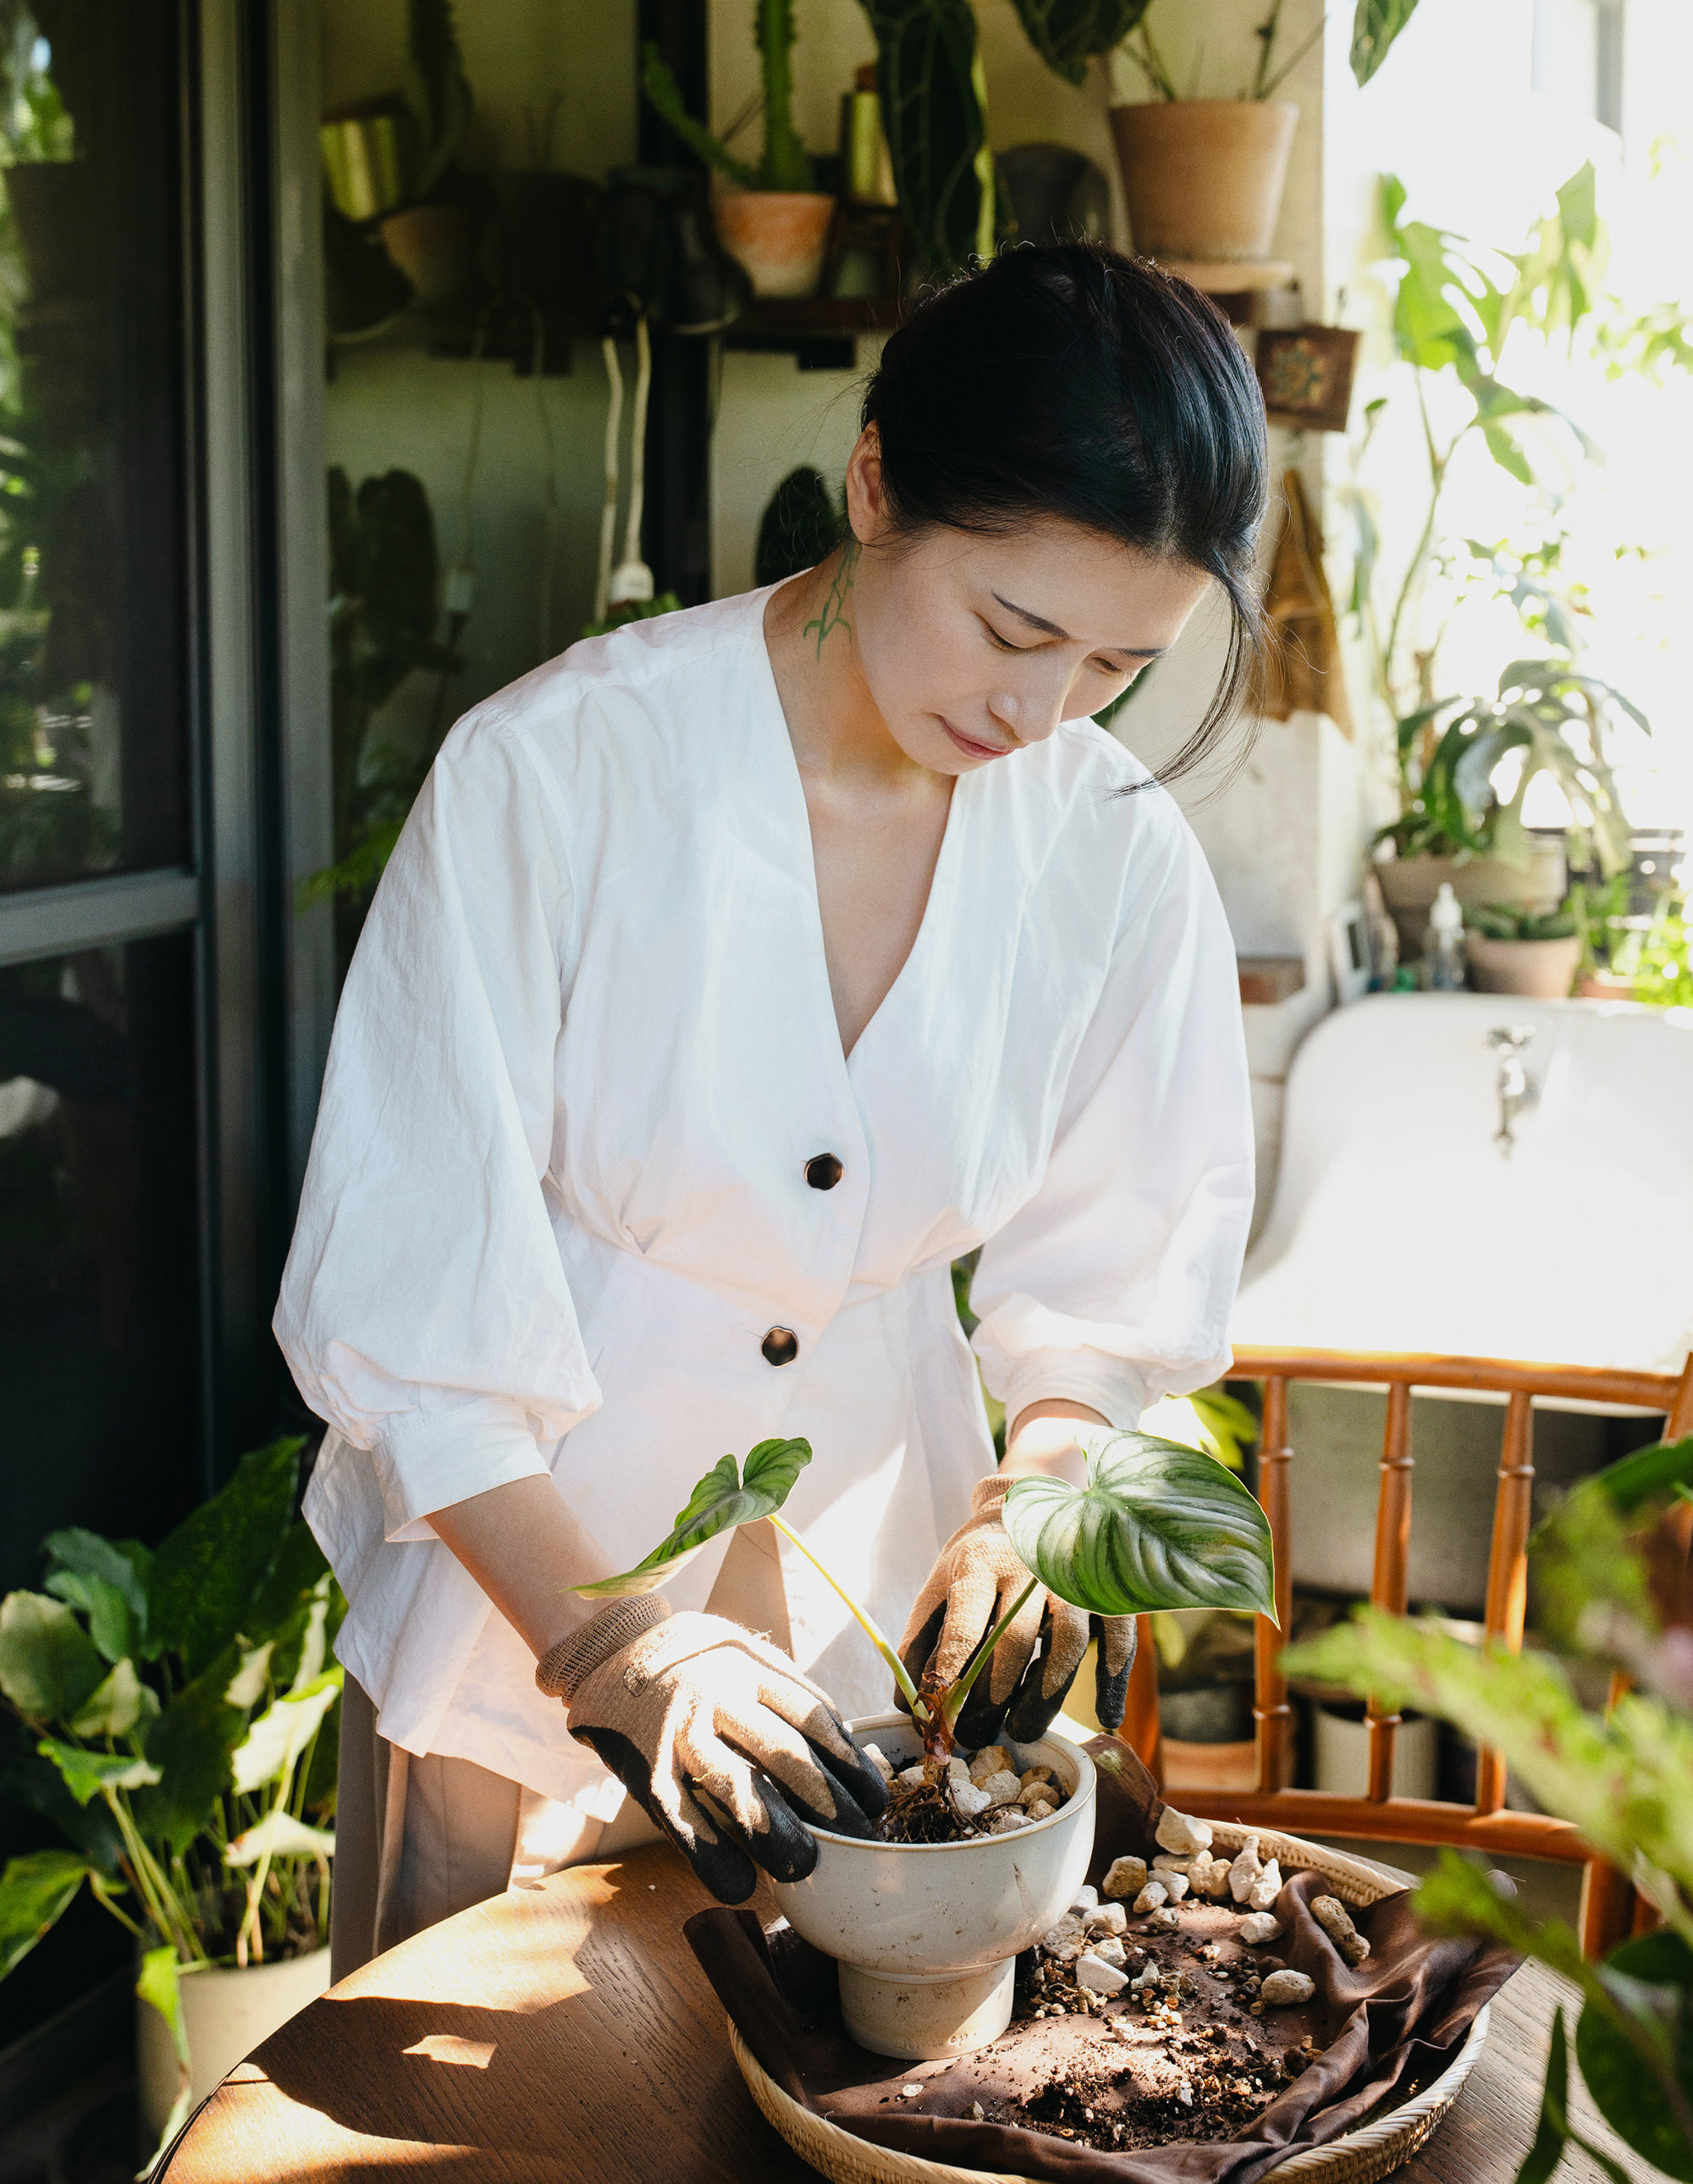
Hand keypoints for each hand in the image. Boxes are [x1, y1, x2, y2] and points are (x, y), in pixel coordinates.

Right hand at [537, 1595, 888, 1903]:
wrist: (608, 1646)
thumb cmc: (695, 1661)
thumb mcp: (742, 1656)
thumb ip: (786, 1695)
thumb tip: (853, 1755)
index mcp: (750, 1663)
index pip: (812, 1716)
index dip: (849, 1763)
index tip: (876, 1800)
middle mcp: (717, 1691)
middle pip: (782, 1752)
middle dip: (826, 1802)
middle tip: (857, 1840)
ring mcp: (679, 1727)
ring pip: (734, 1783)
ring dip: (773, 1830)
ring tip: (804, 1866)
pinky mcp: (645, 1764)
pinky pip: (680, 1815)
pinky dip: (709, 1853)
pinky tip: (738, 1884)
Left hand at [897, 1474, 1136, 1747]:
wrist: (1025, 1507)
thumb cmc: (976, 1560)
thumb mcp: (940, 1586)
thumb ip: (921, 1642)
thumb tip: (908, 1706)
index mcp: (979, 1564)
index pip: (967, 1618)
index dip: (956, 1664)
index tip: (944, 1704)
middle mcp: (1028, 1569)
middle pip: (1016, 1638)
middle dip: (995, 1694)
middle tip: (978, 1734)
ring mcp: (1072, 1579)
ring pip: (1067, 1641)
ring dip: (1046, 1694)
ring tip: (1023, 1731)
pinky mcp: (1105, 1590)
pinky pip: (1118, 1638)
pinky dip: (1113, 1680)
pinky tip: (1105, 1716)